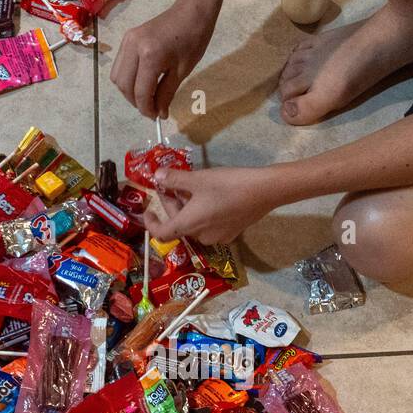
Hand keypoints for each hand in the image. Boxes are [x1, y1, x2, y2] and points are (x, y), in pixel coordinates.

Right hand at [110, 0, 215, 118]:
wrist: (190, 12)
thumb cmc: (192, 40)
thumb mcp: (181, 72)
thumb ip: (166, 95)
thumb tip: (159, 114)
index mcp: (150, 56)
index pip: (140, 92)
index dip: (146, 109)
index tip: (155, 117)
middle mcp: (133, 47)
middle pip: (124, 85)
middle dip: (135, 101)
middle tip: (151, 109)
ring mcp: (127, 41)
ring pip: (117, 76)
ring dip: (128, 91)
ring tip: (146, 96)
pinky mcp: (127, 38)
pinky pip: (120, 65)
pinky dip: (128, 78)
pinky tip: (142, 82)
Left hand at [143, 167, 279, 244]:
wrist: (264, 191)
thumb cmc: (227, 185)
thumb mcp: (198, 178)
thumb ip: (174, 179)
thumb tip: (156, 176)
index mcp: (189, 224)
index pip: (162, 233)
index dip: (151, 224)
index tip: (149, 211)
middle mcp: (201, 236)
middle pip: (178, 224)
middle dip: (171, 205)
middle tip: (171, 184)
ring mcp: (217, 237)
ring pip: (194, 224)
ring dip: (187, 208)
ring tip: (191, 187)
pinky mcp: (231, 233)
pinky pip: (209, 225)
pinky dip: (202, 213)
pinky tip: (209, 197)